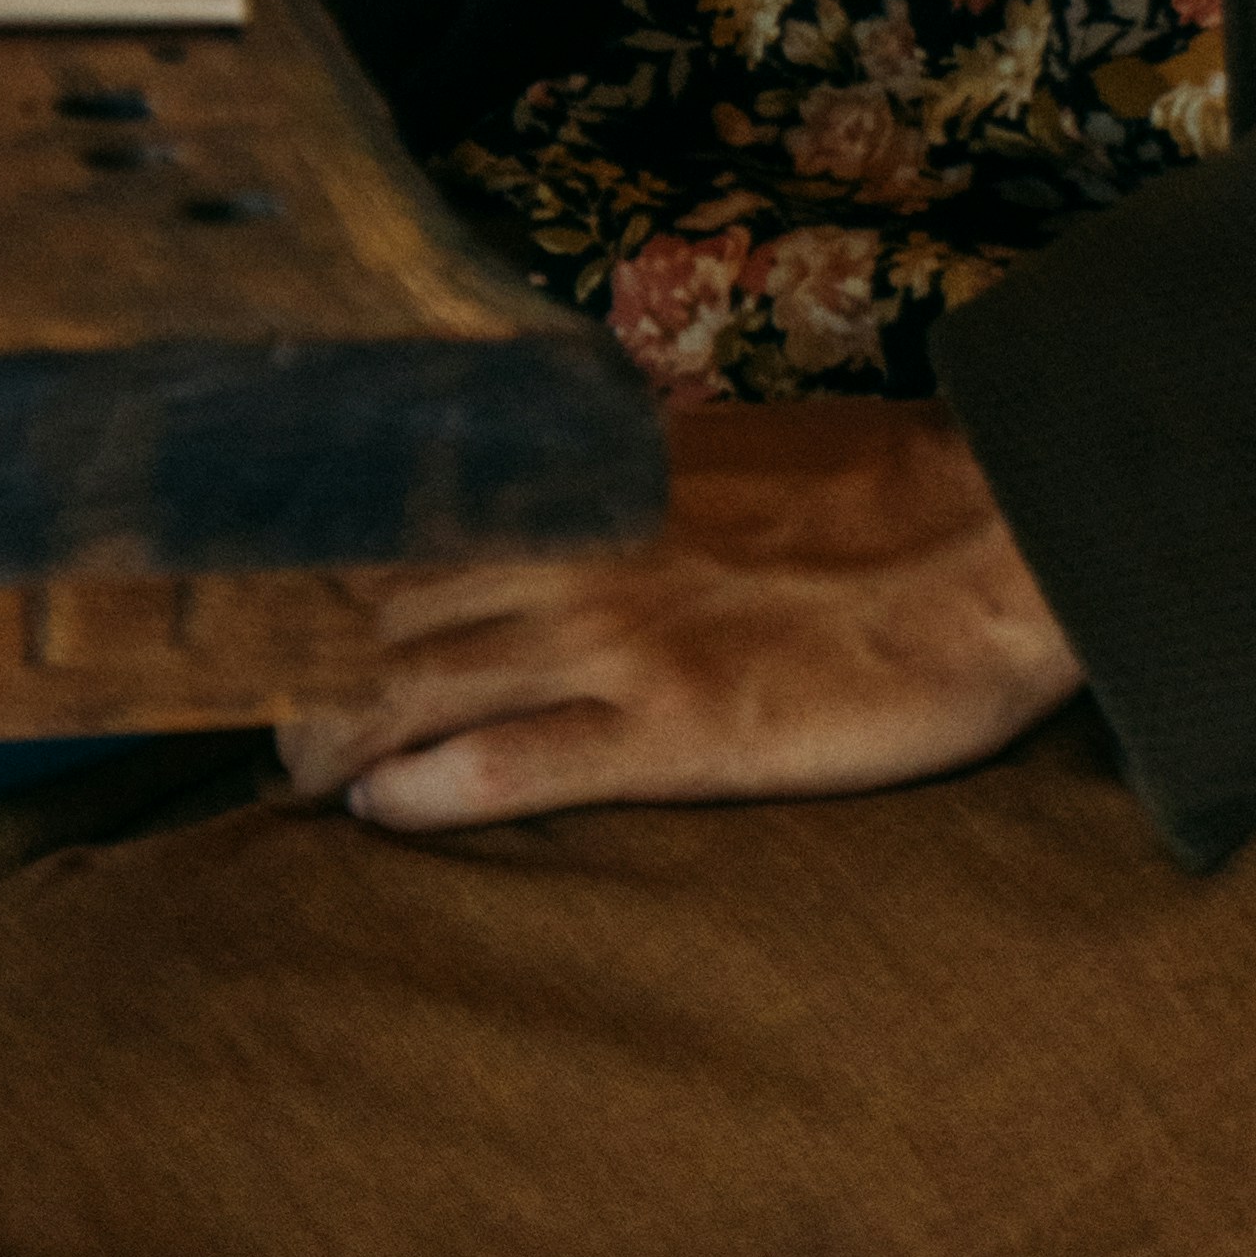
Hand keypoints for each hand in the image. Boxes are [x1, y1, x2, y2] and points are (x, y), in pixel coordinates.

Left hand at [274, 397, 1084, 832]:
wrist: (997, 542)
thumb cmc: (880, 499)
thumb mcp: (734, 448)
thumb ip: (636, 461)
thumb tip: (567, 456)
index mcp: (601, 475)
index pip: (417, 503)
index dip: (326, 550)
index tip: (263, 582)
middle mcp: (587, 547)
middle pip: (386, 599)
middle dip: (301, 651)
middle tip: (258, 698)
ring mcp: (622, 640)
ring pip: (420, 683)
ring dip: (334, 730)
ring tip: (296, 767)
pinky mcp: (673, 731)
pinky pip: (514, 764)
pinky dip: (427, 788)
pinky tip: (381, 809)